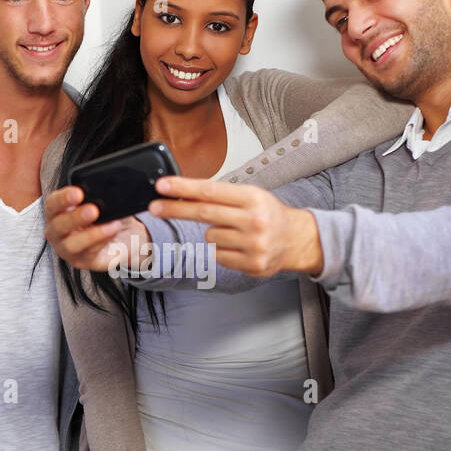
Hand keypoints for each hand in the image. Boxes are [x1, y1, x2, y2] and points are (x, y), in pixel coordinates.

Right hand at [44, 185, 149, 272]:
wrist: (121, 235)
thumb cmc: (103, 215)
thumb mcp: (100, 201)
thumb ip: (96, 194)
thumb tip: (105, 187)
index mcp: (56, 212)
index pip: (52, 203)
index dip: (63, 198)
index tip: (78, 193)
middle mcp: (57, 232)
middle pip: (58, 226)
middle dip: (76, 217)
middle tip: (93, 210)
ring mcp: (67, 249)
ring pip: (71, 245)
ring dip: (91, 235)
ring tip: (111, 225)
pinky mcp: (82, 261)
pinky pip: (90, 254)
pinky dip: (103, 242)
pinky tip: (113, 232)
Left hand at [147, 176, 323, 276]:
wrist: (296, 239)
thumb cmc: (268, 214)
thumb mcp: (251, 195)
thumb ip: (221, 195)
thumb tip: (183, 194)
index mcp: (253, 198)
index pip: (210, 191)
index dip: (183, 188)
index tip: (162, 186)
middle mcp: (254, 220)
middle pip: (204, 213)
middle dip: (175, 209)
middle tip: (154, 206)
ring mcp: (253, 245)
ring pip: (210, 236)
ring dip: (214, 233)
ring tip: (235, 231)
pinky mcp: (251, 264)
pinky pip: (218, 255)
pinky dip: (222, 250)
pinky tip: (238, 245)